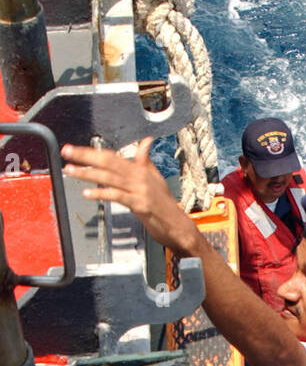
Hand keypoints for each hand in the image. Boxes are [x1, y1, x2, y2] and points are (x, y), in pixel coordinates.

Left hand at [62, 137, 197, 253]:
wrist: (178, 225)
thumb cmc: (166, 204)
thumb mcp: (156, 178)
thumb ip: (146, 160)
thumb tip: (146, 141)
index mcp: (140, 169)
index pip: (112, 157)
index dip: (91, 152)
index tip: (74, 149)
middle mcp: (139, 176)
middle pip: (108, 163)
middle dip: (85, 157)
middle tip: (67, 152)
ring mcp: (139, 190)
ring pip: (110, 178)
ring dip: (88, 174)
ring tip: (71, 171)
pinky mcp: (140, 204)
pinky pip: (118, 196)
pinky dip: (102, 194)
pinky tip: (88, 193)